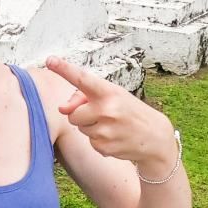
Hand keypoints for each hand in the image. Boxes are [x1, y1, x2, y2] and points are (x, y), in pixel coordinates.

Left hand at [45, 56, 175, 170]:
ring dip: (91, 127)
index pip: (82, 79)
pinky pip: (89, 141)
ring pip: (80, 128)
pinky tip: (115, 137)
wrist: (157, 137)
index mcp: (109, 92)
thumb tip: (61, 108)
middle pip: (73, 113)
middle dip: (82, 114)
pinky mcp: (104, 147)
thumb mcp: (114, 96)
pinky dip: (98, 140)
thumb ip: (84, 97)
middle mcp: (107, 110)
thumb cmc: (130, 112)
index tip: (50, 60)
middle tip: (104, 115)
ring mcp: (105, 130)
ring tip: (113, 126)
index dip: (64, 69)